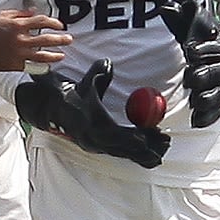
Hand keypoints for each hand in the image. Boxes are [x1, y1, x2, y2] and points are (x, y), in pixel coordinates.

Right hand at [0, 11, 71, 70]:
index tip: (60, 26)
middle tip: (69, 39)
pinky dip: (40, 66)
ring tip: (62, 55)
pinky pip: (31, 66)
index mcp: (17, 25)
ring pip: (41, 56)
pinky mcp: (14, 64)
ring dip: (55, 55)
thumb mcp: (3, 16)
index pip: (41, 22)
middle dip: (60, 39)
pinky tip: (47, 66)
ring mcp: (18, 53)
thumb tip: (34, 11)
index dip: (53, 23)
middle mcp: (20, 39)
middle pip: (46, 39)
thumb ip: (20, 14)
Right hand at [14, 60, 169, 168]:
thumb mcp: (86, 81)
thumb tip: (108, 63)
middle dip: (146, 147)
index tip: (150, 136)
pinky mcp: (100, 148)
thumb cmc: (74, 94)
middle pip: (124, 147)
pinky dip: (136, 155)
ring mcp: (97, 146)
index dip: (134, 136)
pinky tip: (151, 156)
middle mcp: (95, 139)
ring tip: (162, 152)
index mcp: (93, 123)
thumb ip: (99, 72)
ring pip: (124, 153)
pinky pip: (120, 154)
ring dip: (144, 154)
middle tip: (165, 143)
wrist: (55, 108)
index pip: (116, 133)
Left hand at [157, 0, 219, 127]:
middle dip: (201, 76)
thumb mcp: (197, 30)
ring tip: (194, 99)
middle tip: (190, 77)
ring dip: (204, 98)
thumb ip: (183, 20)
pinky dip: (206, 116)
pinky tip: (195, 119)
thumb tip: (165, 7)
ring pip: (217, 95)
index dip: (201, 51)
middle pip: (214, 74)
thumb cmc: (207, 46)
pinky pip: (216, 112)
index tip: (191, 51)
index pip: (214, 49)